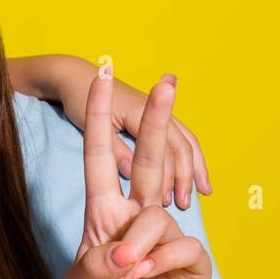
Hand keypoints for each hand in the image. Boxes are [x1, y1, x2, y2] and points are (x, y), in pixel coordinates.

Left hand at [56, 66, 209, 208]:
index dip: (168, 176)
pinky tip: (196, 172)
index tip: (167, 201)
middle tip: (184, 204)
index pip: (163, 149)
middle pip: (180, 145)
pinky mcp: (154, 114)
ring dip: (194, 166)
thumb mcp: (88, 124)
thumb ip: (112, 148)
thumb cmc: (78, 98)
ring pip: (186, 139)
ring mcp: (156, 110)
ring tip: (202, 192)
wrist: (77, 74)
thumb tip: (129, 173)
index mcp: (138, 111)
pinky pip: (181, 135)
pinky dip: (190, 154)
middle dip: (185, 176)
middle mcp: (153, 109)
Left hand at [62, 72, 212, 278]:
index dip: (102, 119)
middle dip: (159, 119)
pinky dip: (159, 264)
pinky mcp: (190, 263)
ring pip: (157, 217)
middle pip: (149, 160)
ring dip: (136, 248)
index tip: (102, 77)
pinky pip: (181, 247)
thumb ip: (97, 262)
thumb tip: (130, 252)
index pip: (102, 157)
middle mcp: (136, 218)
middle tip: (168, 80)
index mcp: (103, 213)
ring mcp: (165, 238)